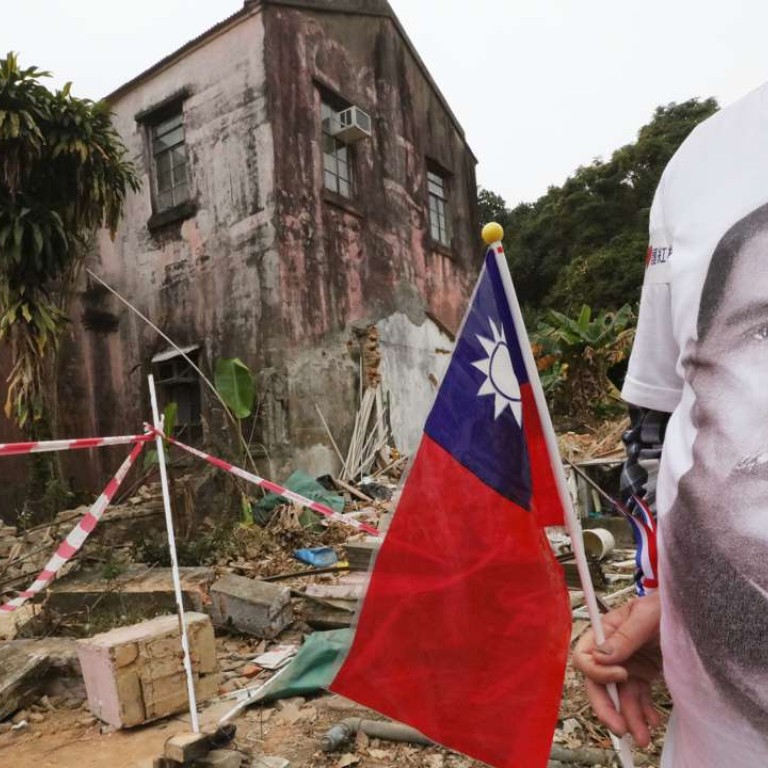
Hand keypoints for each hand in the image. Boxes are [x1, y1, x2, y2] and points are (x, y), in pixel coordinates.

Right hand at [572, 591, 662, 746]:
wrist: (701, 613)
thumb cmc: (670, 606)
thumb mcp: (649, 615)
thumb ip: (626, 634)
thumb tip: (601, 656)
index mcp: (607, 629)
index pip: (586, 654)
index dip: (597, 670)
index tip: (622, 675)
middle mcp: (613, 649)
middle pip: (597, 681)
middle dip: (606, 707)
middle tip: (620, 728)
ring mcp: (629, 663)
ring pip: (619, 695)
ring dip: (628, 717)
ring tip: (643, 738)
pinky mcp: (644, 674)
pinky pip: (637, 697)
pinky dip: (642, 713)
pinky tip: (652, 721)